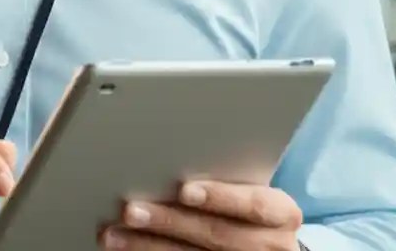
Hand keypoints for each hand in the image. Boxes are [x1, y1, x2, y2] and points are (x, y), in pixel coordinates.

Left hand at [100, 181, 302, 250]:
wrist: (268, 246)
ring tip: (114, 234)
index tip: (185, 190)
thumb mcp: (251, 189)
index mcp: (281, 214)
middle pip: (217, 236)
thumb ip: (227, 178)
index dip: (221, 197)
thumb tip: (170, 154)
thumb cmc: (248, 207)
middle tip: (132, 210)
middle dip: (170, 221)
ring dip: (148, 246)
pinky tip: (127, 250)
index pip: (255, 205)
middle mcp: (270, 245)